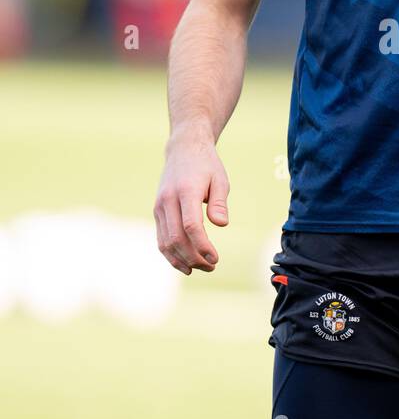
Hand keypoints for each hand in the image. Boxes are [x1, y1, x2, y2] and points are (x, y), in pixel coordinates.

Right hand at [153, 123, 229, 274]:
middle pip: (176, 238)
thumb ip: (220, 202)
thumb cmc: (206, 165)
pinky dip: (171, 254)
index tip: (215, 258)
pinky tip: (185, 264)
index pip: (191, 225)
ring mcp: (159, 207)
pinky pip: (161, 238)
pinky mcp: (157, 212)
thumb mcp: (220, 179)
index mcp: (186, 191)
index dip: (202, 245)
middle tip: (212, 266)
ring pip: (165, 242)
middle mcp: (168, 200)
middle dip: (194, 258)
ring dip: (182, 260)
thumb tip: (221, 224)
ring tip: (202, 268)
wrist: (183, 149)